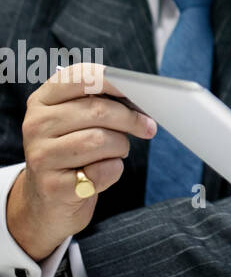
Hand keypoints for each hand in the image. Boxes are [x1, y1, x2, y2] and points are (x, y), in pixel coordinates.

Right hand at [8, 63, 156, 259]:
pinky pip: (102, 171)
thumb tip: (145, 96)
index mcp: (43, 99)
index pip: (81, 77)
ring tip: (118, 150)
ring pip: (101, 140)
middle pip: (99, 110)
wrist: (49, 199)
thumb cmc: (75, 149)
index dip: (116, 81)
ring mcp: (40, 156)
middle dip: (132, 119)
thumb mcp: (80, 121)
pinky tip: (102, 172)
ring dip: (121, 146)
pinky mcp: (51, 186)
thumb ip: (103, 102)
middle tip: (148, 127)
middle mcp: (35, 124)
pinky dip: (114, 170)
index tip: (141, 88)